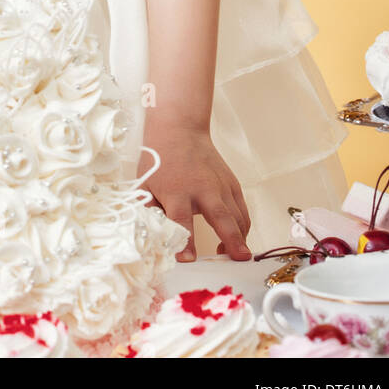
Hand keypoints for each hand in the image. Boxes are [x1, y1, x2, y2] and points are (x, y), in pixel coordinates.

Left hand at [136, 121, 251, 261]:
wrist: (179, 129)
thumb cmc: (159, 159)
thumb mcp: (145, 184)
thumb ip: (149, 211)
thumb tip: (151, 236)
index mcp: (177, 192)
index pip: (181, 221)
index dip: (185, 242)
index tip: (188, 259)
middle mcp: (203, 189)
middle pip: (220, 217)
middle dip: (230, 240)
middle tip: (238, 259)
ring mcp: (221, 186)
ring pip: (237, 216)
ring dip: (240, 237)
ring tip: (236, 256)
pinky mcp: (231, 183)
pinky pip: (242, 209)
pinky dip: (243, 226)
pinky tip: (238, 238)